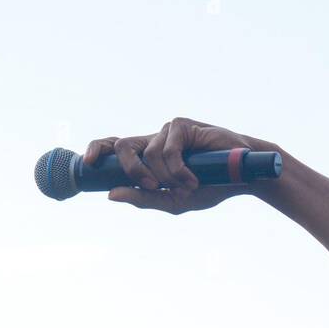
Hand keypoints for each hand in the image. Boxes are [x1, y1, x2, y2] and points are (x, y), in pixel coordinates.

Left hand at [88, 119, 274, 215]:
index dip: (97, 148)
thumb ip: (143, 199)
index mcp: (148, 157)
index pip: (115, 147)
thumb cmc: (209, 187)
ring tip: (188, 185)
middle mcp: (154, 141)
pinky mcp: (182, 125)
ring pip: (149, 154)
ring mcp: (167, 131)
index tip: (88, 162)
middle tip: (152, 186)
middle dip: (132, 170)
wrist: (240, 178)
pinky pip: (167, 150)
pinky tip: (193, 178)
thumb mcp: (173, 202)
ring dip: (167, 177)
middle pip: (123, 146)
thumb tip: (110, 195)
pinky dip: (178, 170)